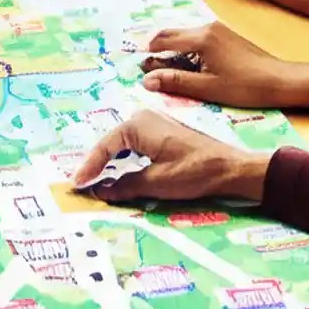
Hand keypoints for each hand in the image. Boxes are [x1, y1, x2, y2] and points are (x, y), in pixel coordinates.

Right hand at [71, 109, 270, 202]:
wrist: (231, 168)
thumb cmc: (194, 172)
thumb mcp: (156, 183)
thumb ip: (123, 186)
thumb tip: (98, 191)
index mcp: (138, 125)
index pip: (104, 147)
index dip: (89, 167)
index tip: (77, 184)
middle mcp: (143, 118)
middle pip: (110, 143)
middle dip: (96, 163)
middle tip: (81, 182)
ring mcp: (154, 123)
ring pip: (122, 144)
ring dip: (109, 161)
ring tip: (94, 178)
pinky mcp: (163, 132)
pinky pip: (134, 145)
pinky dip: (124, 158)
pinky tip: (119, 171)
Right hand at [141, 23, 292, 107]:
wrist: (280, 80)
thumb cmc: (244, 87)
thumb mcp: (207, 88)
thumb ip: (175, 82)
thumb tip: (146, 80)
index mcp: (200, 39)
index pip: (163, 40)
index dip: (148, 53)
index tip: (140, 67)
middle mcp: (207, 27)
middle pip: (171, 33)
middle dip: (157, 48)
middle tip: (149, 68)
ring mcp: (217, 29)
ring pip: (184, 35)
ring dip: (172, 48)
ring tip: (168, 69)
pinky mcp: (225, 34)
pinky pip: (196, 37)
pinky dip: (186, 48)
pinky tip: (189, 65)